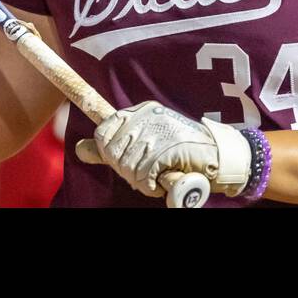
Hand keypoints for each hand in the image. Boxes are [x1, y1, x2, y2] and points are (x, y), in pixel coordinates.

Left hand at [75, 101, 251, 198]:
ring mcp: (158, 132)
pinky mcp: (168, 150)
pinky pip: (144, 175)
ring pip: (128, 167)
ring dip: (140, 180)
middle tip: (146, 173)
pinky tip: (162, 181)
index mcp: (141, 111)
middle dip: (126, 170)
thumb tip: (79, 150)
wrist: (218, 155)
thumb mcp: (144, 142)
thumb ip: (111, 146)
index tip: (123, 161)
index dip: (108, 153)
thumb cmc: (180, 151)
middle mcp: (147, 117)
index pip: (104, 131)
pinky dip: (151, 186)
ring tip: (157, 176)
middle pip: (113, 153)